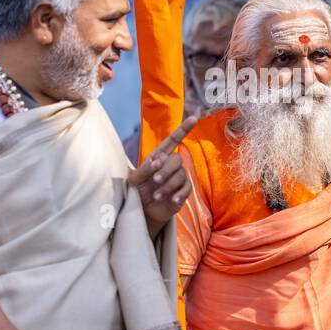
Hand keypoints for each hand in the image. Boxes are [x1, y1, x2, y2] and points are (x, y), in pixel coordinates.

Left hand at [129, 115, 197, 236]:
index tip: (194, 118)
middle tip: (155, 180)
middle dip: (166, 169)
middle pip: (177, 159)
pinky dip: (179, 194)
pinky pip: (187, 189)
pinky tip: (172, 200)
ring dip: (168, 185)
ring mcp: (178, 178)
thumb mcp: (135, 179)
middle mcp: (170, 165)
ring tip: (156, 195)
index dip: (183, 129)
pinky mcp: (183, 192)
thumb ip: (145, 168)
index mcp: (159, 157)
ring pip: (181, 175)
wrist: (143, 211)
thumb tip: (158, 161)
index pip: (173, 141)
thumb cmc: (138, 191)